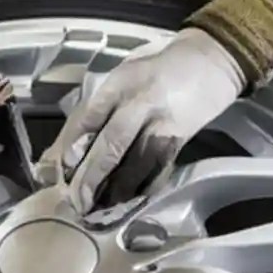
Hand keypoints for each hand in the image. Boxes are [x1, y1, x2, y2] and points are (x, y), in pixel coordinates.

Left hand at [36, 28, 245, 212]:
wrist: (212, 62)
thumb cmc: (157, 71)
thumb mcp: (124, 77)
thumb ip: (98, 109)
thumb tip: (67, 148)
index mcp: (121, 84)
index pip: (90, 117)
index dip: (72, 146)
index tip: (60, 169)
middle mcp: (141, 104)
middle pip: (111, 144)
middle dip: (91, 176)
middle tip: (76, 200)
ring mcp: (163, 124)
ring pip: (136, 163)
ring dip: (115, 190)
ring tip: (96, 210)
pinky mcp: (180, 141)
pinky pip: (158, 170)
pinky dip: (141, 189)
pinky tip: (126, 204)